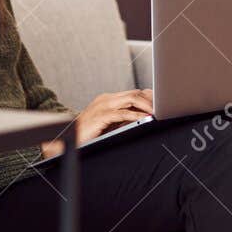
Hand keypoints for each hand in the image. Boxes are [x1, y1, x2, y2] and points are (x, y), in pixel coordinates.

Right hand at [39, 88, 153, 158]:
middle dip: (150, 99)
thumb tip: (143, 118)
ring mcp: (103, 105)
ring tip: (157, 111)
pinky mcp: (100, 116)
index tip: (161, 103)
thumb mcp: (109, 124)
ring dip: (146, 105)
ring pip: (130, 99)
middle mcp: (106, 99)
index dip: (148, 96)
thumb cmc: (89, 133)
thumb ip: (123, 119)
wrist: (67, 138)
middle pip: (134, 93)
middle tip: (164, 106)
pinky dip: (135, 115)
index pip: (132, 93)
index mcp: (108, 99)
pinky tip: (144, 117)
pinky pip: (121, 113)